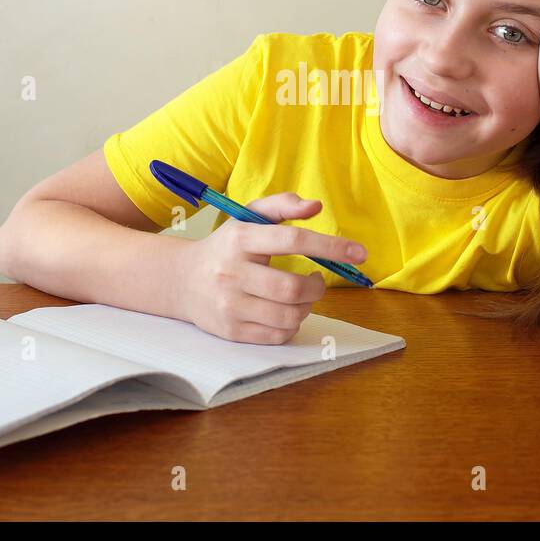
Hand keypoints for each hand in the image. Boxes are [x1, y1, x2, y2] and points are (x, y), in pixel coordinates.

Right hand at [177, 192, 368, 344]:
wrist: (180, 280)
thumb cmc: (225, 246)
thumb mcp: (247, 216)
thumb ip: (282, 205)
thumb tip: (316, 206)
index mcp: (240, 239)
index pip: (293, 240)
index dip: (330, 246)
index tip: (359, 252)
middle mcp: (232, 273)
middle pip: (293, 288)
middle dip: (317, 287)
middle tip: (316, 281)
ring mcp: (229, 305)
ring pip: (289, 316)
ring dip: (307, 307)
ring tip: (300, 297)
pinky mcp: (230, 331)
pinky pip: (278, 335)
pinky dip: (291, 324)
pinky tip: (285, 311)